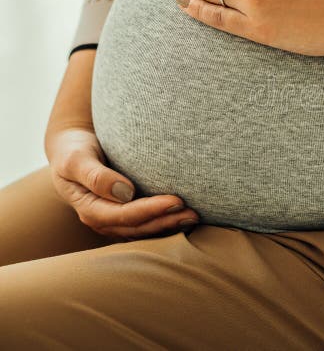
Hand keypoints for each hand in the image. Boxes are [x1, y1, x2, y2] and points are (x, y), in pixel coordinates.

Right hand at [46, 128, 199, 240]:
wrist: (71, 150)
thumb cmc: (74, 150)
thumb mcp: (76, 159)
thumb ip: (96, 176)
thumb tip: (125, 192)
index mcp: (89, 209)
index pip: (124, 215)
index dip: (151, 210)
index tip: (177, 200)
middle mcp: (102, 220)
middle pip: (138, 227)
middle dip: (166, 222)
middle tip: (193, 213)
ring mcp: (114, 221)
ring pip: (144, 230)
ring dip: (169, 226)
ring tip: (194, 217)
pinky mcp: (125, 216)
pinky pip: (147, 225)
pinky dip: (165, 223)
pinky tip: (184, 217)